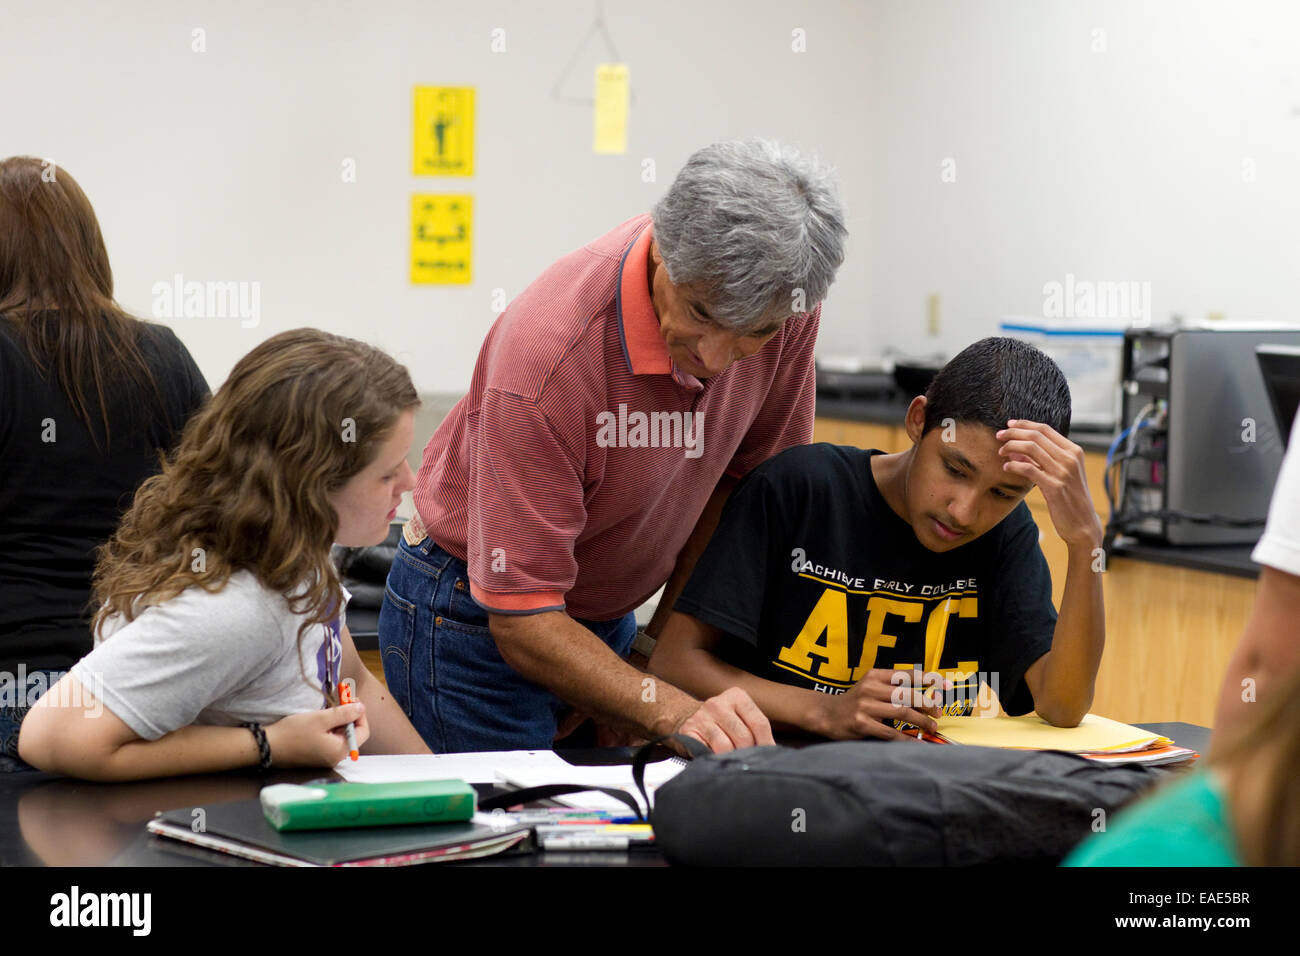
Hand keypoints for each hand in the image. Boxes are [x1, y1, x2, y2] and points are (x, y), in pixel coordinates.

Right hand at [264, 703, 368, 767]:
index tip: (352, 699)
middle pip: (353, 733)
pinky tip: (322, 718)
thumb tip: (361, 708)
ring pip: (341, 735)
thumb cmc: (293, 732)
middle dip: (349, 715)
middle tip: (341, 699)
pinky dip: (330, 727)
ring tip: (330, 707)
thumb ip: (344, 713)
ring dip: (339, 719)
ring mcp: (326, 758)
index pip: (363, 731)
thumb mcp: (321, 718)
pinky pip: (330, 739)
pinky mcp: (317, 755)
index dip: (360, 714)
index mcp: (340, 751)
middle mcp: (336, 758)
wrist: (267, 747)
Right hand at [673, 687, 774, 752]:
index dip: (766, 744)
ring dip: (731, 758)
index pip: (760, 723)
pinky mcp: (688, 731)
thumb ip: (757, 730)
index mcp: (737, 696)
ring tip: (730, 759)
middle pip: (744, 737)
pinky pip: (707, 752)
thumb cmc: (724, 723)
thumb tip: (773, 754)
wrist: (688, 718)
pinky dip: (714, 759)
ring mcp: (701, 716)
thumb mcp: (742, 718)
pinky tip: (714, 756)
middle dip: (747, 753)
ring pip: (726, 747)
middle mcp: (718, 703)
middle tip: (745, 759)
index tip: (766, 756)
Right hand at [818, 669, 943, 739]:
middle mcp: (870, 689)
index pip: (906, 674)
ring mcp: (865, 707)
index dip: (928, 678)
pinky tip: (917, 742)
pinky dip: (907, 738)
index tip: (944, 684)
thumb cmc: (854, 702)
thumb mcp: (870, 687)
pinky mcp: (862, 725)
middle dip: (927, 704)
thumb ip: (892, 688)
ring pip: (902, 712)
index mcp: (874, 676)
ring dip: (921, 721)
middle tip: (938, 712)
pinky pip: (891, 733)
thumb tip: (925, 695)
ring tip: (932, 727)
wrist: (826, 714)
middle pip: (907, 694)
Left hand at [996, 419, 1102, 549]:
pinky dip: (1014, 466)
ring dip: (1011, 447)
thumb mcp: (1059, 474)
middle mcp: (1070, 458)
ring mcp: (1063, 472)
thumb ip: (1041, 460)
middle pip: (1036, 436)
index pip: (1046, 429)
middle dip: (1013, 433)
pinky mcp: (1054, 486)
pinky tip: (1006, 468)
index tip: (1009, 424)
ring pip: (1031, 448)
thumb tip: (1016, 449)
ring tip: (1000, 451)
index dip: (1025, 424)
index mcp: (1074, 451)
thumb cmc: (1069, 499)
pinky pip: (1029, 469)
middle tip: (998, 435)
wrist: (1083, 524)